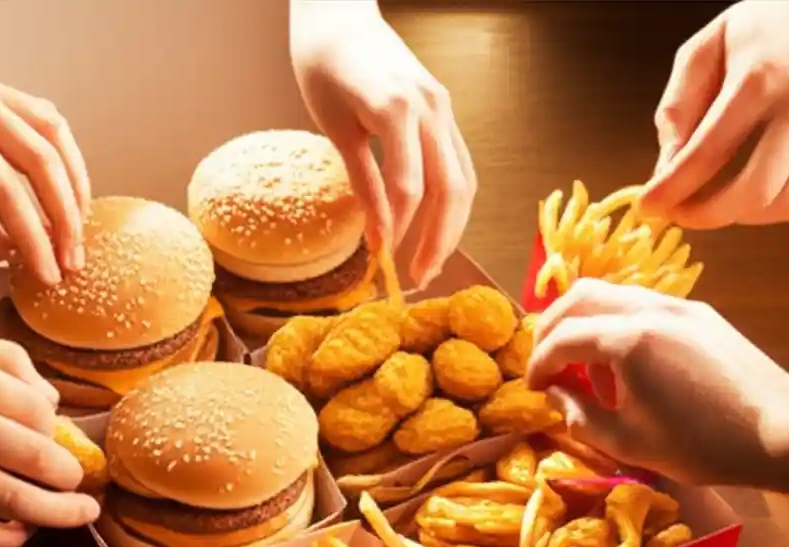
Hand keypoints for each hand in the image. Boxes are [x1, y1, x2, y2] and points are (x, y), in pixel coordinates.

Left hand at [0, 42, 91, 283]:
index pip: (7, 194)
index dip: (34, 241)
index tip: (47, 274)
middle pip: (43, 163)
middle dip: (65, 219)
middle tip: (72, 260)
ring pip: (53, 134)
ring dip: (73, 183)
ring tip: (76, 225)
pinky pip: (41, 116)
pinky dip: (60, 153)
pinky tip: (61, 184)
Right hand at [0, 335, 98, 546]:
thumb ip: (5, 361)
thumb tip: (55, 403)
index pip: (38, 410)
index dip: (60, 432)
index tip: (63, 444)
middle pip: (36, 459)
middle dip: (70, 479)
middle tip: (83, 487)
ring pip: (13, 502)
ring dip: (57, 514)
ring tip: (78, 515)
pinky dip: (6, 539)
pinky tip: (22, 533)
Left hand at [290, 0, 474, 288]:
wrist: (338, 18)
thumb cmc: (324, 67)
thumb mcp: (335, 128)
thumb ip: (363, 181)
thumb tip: (379, 233)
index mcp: (398, 109)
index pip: (409, 188)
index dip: (398, 230)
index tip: (382, 261)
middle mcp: (432, 107)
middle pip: (450, 189)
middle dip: (437, 240)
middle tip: (418, 278)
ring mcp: (445, 106)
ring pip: (464, 179)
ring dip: (451, 226)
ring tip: (429, 262)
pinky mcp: (445, 109)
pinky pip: (459, 162)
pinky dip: (451, 200)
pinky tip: (436, 226)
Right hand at [525, 279, 788, 485]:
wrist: (783, 432)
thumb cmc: (702, 445)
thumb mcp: (627, 442)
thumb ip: (579, 415)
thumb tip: (554, 395)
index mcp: (627, 341)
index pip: (561, 339)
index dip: (537, 364)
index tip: (532, 389)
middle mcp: (648, 309)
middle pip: (577, 297)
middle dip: (552, 329)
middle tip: (547, 366)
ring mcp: (676, 305)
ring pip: (610, 294)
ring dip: (585, 324)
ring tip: (588, 370)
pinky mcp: (698, 313)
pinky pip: (641, 305)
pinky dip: (617, 325)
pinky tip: (627, 367)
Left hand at [639, 0, 788, 228]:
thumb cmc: (759, 33)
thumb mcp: (703, 49)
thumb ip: (678, 106)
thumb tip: (665, 165)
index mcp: (760, 79)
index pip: (710, 150)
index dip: (673, 187)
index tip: (646, 206)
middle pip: (754, 190)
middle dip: (705, 215)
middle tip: (675, 213)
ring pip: (783, 205)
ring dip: (735, 219)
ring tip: (704, 206)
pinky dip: (761, 212)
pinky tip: (737, 198)